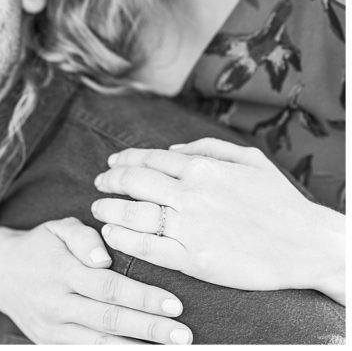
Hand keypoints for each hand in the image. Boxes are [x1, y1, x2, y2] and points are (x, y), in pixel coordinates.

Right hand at [0, 218, 191, 344]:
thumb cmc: (40, 247)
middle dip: (149, 329)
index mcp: (61, 270)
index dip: (143, 297)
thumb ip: (82, 235)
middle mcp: (56, 303)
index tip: (174, 304)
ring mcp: (52, 328)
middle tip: (183, 335)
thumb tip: (103, 257)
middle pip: (109, 319)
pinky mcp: (50, 343)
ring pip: (99, 342)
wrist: (1, 272)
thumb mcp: (58, 228)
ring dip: (136, 348)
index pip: (108, 286)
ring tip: (169, 350)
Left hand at [92, 138, 332, 293]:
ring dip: (108, 207)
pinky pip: (147, 247)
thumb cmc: (279, 201)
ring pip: (133, 213)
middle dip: (109, 181)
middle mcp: (192, 195)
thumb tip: (169, 149)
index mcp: (202, 168)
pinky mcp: (194, 259)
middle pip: (133, 182)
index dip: (122, 160)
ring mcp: (191, 228)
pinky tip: (111, 232)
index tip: (111, 164)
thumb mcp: (248, 159)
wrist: (309, 245)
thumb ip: (206, 148)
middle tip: (98, 184)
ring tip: (98, 207)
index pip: (147, 159)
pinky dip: (123, 237)